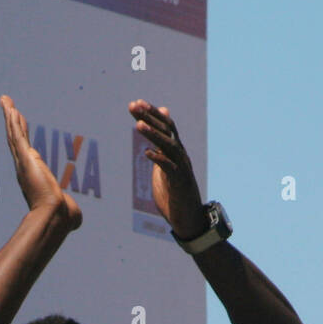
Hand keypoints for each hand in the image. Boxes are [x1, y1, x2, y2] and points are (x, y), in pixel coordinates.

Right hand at [0, 95, 81, 229]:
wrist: (55, 217)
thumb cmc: (62, 218)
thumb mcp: (67, 211)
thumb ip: (69, 210)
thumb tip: (75, 219)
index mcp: (33, 178)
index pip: (25, 153)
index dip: (21, 139)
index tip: (19, 126)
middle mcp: (24, 169)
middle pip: (16, 140)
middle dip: (12, 123)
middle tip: (8, 108)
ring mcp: (24, 163)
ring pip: (14, 135)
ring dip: (10, 117)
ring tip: (6, 101)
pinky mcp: (26, 158)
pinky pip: (17, 135)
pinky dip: (12, 121)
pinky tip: (10, 108)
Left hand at [128, 99, 205, 238]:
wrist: (189, 220)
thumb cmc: (175, 195)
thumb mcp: (165, 168)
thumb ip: (160, 150)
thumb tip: (157, 139)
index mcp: (176, 152)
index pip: (165, 126)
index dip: (151, 113)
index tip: (135, 103)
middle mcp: (180, 156)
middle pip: (166, 131)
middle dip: (149, 117)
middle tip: (134, 106)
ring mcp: (181, 169)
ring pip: (167, 146)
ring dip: (152, 134)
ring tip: (138, 124)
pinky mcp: (180, 184)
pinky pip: (169, 168)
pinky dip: (158, 159)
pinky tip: (146, 152)